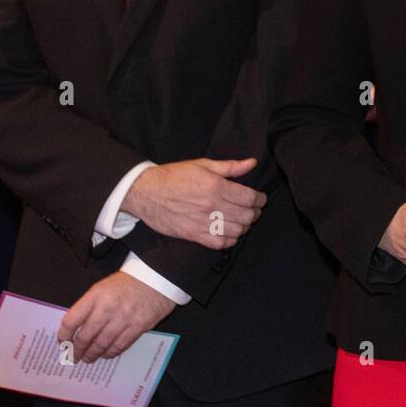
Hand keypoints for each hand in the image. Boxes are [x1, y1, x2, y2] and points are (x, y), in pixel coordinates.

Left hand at [59, 272, 176, 363]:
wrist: (158, 277)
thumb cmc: (127, 283)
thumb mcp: (103, 287)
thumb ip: (90, 306)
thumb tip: (76, 329)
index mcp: (96, 295)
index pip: (72, 320)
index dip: (64, 335)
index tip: (62, 342)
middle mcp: (108, 307)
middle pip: (85, 336)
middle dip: (77, 350)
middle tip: (74, 356)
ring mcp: (125, 317)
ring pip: (102, 344)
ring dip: (92, 354)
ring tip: (89, 358)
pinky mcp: (139, 326)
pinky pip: (120, 345)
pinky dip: (110, 352)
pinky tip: (106, 354)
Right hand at [121, 158, 263, 249]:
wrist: (145, 191)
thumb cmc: (174, 175)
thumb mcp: (203, 164)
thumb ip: (230, 166)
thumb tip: (252, 163)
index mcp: (216, 186)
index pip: (249, 197)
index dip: (260, 200)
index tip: (260, 199)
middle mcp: (212, 205)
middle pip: (246, 215)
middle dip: (254, 213)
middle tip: (253, 210)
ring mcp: (202, 222)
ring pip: (236, 231)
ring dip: (244, 227)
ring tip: (242, 221)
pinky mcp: (193, 235)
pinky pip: (220, 243)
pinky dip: (229, 240)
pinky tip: (229, 233)